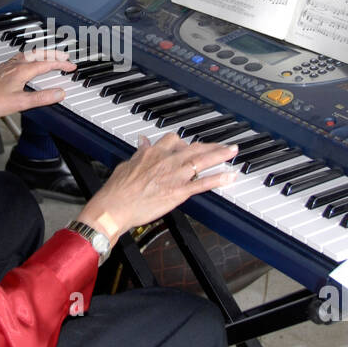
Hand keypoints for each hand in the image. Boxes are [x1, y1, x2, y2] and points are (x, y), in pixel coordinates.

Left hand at [0, 47, 74, 119]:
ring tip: (48, 56)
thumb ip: (42, 98)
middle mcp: (14, 65)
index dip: (60, 64)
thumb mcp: (22, 102)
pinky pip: (18, 58)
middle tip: (64, 57)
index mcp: (22, 70)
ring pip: (27, 54)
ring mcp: (7, 66)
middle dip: (53, 55)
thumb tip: (59, 93)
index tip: (70, 66)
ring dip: (40, 54)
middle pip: (38, 54)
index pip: (46, 64)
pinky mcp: (1, 70)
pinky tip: (25, 62)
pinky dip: (28, 57)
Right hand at [76, 134, 239, 241]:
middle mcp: (166, 161)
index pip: (173, 139)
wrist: (115, 207)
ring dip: (220, 155)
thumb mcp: (127, 164)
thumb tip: (142, 142)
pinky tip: (230, 176)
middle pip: (194, 147)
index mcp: (153, 153)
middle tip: (223, 145)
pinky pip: (202, 184)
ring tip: (233, 152)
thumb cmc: (117, 190)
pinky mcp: (178, 192)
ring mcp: (174, 176)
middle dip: (211, 145)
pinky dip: (218, 179)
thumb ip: (139, 152)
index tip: (189, 145)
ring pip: (202, 161)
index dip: (183, 142)